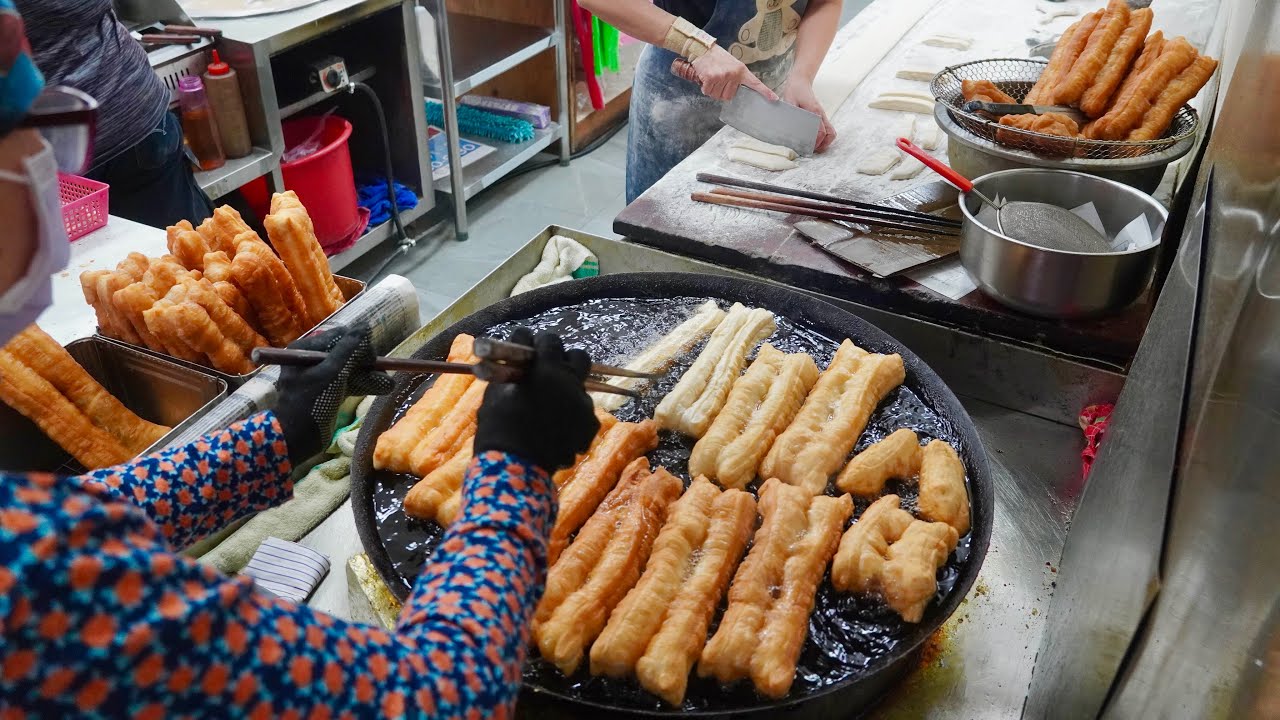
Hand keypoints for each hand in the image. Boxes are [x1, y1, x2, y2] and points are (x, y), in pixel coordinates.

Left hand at [274, 326, 393, 462]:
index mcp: (305, 350)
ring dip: (369, 376)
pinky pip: (348, 383)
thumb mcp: (332, 372)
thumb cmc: (310, 401)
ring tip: (388, 384)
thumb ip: (349, 349)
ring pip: (350, 370)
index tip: (372, 358)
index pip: (339, 337)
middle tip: (383, 371)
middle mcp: (311, 359)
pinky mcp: (327, 392)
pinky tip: (382, 387)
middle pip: (346, 353)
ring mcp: (320, 376)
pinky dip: (363, 385)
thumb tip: (365, 326)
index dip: (358, 345)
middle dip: (366, 363)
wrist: (296, 438)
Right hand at [475, 328, 599, 473]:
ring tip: (546, 410)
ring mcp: (585, 406)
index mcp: (549, 369)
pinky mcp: (590, 428)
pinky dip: (571, 419)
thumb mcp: (497, 390)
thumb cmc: (499, 424)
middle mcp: (573, 383)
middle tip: (548, 371)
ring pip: (580, 390)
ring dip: (566, 393)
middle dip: (565, 360)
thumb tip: (516, 353)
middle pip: (579, 358)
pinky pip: (583, 415)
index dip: (540, 343)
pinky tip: (555, 430)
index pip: (551, 340)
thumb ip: (512, 368)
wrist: (514, 466)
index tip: (532, 349)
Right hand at [690, 45, 777, 101]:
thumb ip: (736, 78)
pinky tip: (705, 78)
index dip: (765, 92)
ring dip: (712, 90)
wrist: (703, 49)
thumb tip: (734, 93)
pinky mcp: (711, 78)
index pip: (755, 83)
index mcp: (741, 71)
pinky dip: (705, 87)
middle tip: (718, 80)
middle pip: (729, 96)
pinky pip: (708, 92)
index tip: (774, 99)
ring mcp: (722, 76)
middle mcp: (733, 74)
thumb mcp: (732, 65)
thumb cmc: (717, 58)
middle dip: (721, 91)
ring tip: (712, 77)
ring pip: (717, 95)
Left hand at [780, 77, 835, 151]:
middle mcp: (821, 114)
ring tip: (815, 148)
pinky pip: (828, 129)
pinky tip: (815, 141)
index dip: (816, 142)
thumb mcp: (790, 100)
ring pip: (831, 132)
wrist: (801, 80)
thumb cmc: (795, 90)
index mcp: (815, 111)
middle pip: (830, 134)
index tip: (808, 148)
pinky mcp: (821, 116)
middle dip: (824, 145)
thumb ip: (791, 113)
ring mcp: (823, 115)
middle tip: (812, 151)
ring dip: (826, 142)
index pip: (821, 131)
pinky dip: (825, 137)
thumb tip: (791, 127)